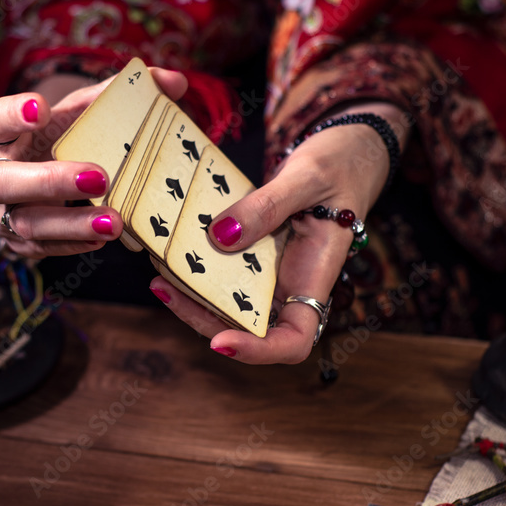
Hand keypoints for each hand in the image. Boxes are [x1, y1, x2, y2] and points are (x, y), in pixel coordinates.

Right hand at [0, 68, 187, 258]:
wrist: (38, 176)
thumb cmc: (61, 138)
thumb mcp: (82, 112)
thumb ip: (119, 95)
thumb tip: (173, 81)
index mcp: (2, 133)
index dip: (11, 114)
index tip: (40, 108)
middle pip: (5, 180)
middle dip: (51, 180)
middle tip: (100, 178)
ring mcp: (1, 213)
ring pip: (26, 222)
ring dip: (71, 223)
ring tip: (114, 221)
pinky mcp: (18, 243)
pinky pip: (42, 249)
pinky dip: (73, 244)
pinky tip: (101, 238)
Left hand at [150, 102, 405, 363]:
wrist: (347, 153)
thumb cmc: (340, 166)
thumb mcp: (306, 177)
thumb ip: (267, 207)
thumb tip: (220, 237)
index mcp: (315, 279)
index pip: (294, 341)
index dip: (258, 351)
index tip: (220, 342)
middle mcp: (292, 286)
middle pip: (249, 329)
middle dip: (203, 319)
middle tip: (164, 289)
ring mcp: (271, 275)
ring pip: (229, 305)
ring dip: (192, 298)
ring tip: (158, 275)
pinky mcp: (254, 257)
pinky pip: (223, 273)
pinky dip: (196, 271)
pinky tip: (170, 255)